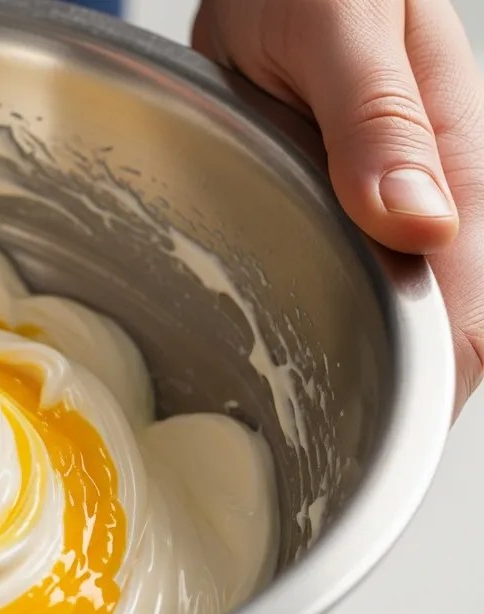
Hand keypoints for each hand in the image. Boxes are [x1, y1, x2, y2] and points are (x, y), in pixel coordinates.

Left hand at [192, 0, 483, 414]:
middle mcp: (427, 206)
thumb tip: (421, 222)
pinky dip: (302, 327)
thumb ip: (379, 118)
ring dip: (342, 374)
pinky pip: (335, 289)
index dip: (427, 392)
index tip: (360, 439)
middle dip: (378, 403)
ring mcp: (381, 218)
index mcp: (453, 170)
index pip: (469, 319)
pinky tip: (260, 353)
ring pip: (382, 326)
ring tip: (279, 429)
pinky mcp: (338, 217)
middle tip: (298, 460)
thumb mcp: (340, 26)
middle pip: (431, 345)